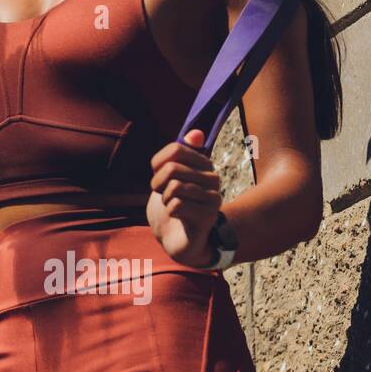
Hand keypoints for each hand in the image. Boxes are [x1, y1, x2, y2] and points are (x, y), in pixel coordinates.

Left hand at [146, 129, 222, 267]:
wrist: (175, 238)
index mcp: (203, 164)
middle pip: (172, 169)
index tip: (159, 176)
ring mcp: (213, 198)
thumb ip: (179, 154)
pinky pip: (177, 205)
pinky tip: (179, 217)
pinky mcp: (208, 216)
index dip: (157, 164)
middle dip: (157, 184)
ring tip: (173, 206)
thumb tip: (196, 133)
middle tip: (164, 195)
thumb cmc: (171, 204)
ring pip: (175, 187)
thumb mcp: (169, 176)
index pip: (176, 149)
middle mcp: (213, 178)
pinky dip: (170, 211)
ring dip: (165, 199)